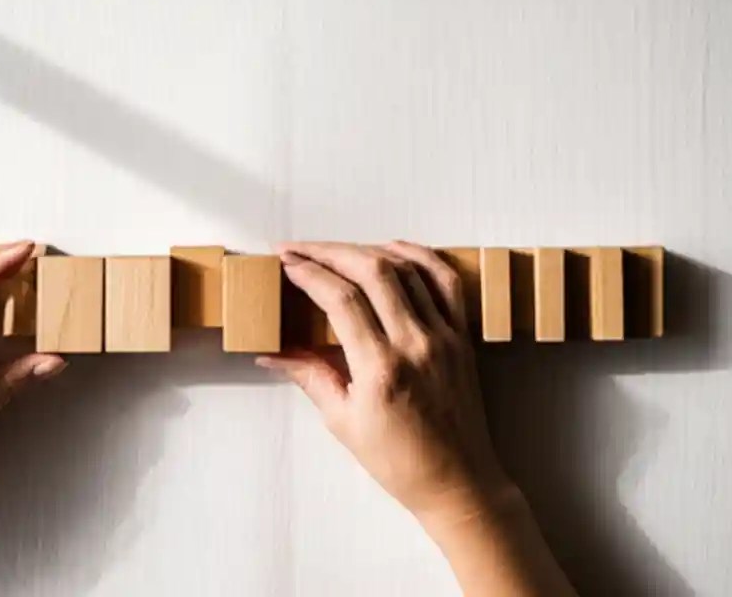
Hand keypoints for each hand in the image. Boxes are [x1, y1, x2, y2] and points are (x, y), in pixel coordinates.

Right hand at [258, 241, 510, 523]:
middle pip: (372, 271)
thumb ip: (308, 376)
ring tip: (334, 250)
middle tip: (299, 248)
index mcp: (381, 368)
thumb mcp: (342, 421)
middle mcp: (415, 344)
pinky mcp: (461, 337)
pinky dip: (419, 256)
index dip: (310, 273)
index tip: (287, 263)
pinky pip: (444, 281)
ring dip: (365, 249)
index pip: (341, 300)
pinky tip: (392, 249)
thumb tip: (271, 353)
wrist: (458, 482)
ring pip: (406, 269)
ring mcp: (443, 336)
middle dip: (329, 251)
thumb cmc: (399, 461)